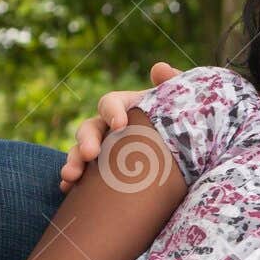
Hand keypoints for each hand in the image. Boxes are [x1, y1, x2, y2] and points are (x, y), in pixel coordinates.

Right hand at [61, 62, 180, 192]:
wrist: (192, 160)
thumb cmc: (185, 126)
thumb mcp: (183, 106)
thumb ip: (175, 85)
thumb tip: (158, 68)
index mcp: (127, 109)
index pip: (110, 103)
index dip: (112, 111)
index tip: (120, 125)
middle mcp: (111, 129)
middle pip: (90, 129)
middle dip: (85, 141)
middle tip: (90, 154)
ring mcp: (105, 152)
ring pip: (81, 154)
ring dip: (72, 162)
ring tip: (70, 177)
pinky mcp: (104, 176)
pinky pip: (83, 178)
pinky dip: (72, 183)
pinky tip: (67, 190)